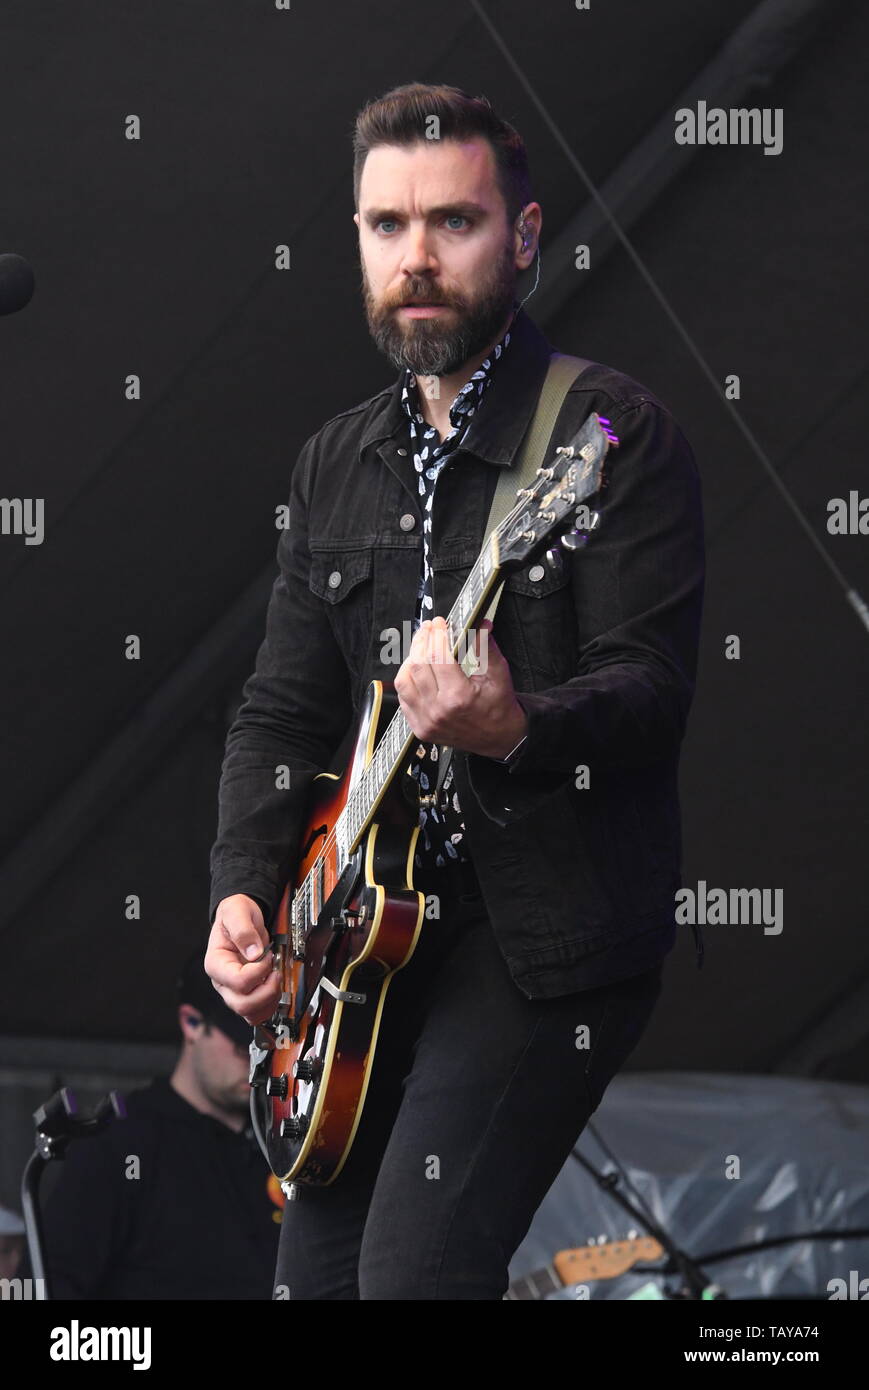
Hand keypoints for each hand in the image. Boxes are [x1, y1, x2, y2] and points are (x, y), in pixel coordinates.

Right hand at [204, 894, 281, 1024]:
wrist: (241, 916)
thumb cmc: (236, 914)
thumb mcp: (237, 912)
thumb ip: (243, 929)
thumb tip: (254, 952)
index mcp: (216, 964)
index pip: (238, 981)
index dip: (260, 971)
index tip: (268, 954)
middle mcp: (223, 982)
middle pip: (242, 1005)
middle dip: (267, 991)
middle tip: (276, 972)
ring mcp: (233, 990)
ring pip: (250, 1013)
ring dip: (269, 1000)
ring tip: (276, 979)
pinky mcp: (246, 994)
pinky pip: (256, 1012)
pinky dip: (269, 1005)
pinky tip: (274, 987)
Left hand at [395, 616, 527, 758]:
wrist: (498, 738)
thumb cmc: (499, 707)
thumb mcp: (499, 674)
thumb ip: (486, 647)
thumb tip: (480, 624)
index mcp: (459, 696)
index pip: (439, 656)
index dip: (437, 634)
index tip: (439, 623)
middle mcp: (439, 711)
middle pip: (417, 665)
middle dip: (422, 641)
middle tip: (428, 630)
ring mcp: (426, 721)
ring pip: (403, 681)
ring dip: (410, 660)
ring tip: (421, 649)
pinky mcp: (420, 728)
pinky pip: (403, 698)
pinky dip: (407, 680)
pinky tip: (417, 671)